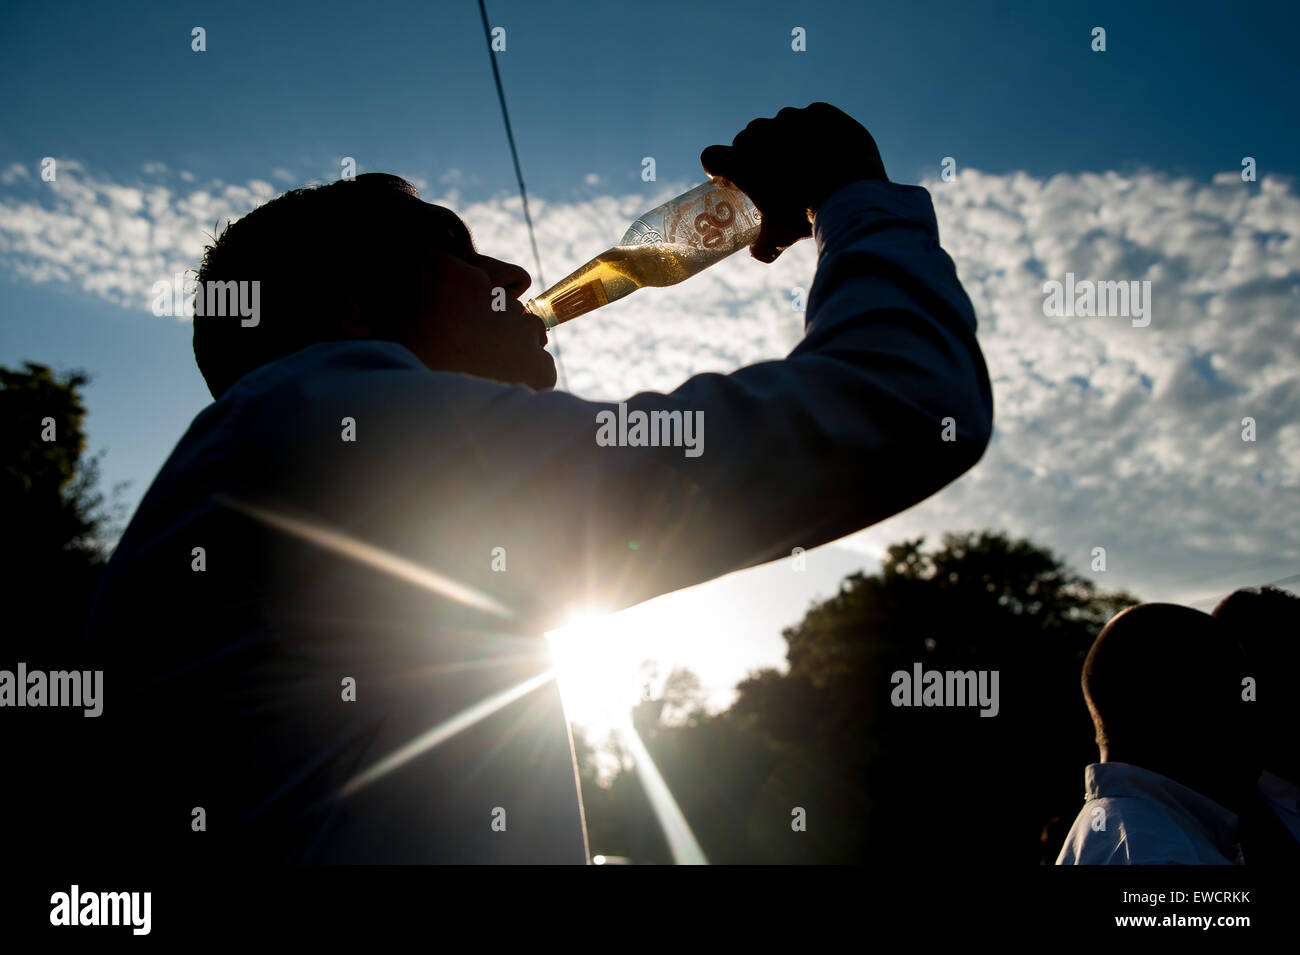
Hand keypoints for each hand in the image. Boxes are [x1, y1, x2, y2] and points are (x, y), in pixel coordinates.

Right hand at [700, 103, 887, 262]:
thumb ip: (763, 247)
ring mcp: (791, 119)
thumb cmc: (807, 214)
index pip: (711, 156)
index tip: (728, 176)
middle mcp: (761, 133)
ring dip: (784, 141)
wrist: (852, 190)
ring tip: (804, 164)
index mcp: (742, 161)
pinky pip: (811, 119)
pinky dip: (815, 132)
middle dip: (754, 155)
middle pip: (747, 139)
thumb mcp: (782, 235)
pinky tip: (827, 151)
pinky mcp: (820, 112)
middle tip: (771, 176)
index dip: (718, 166)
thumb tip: (758, 253)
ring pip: (779, 126)